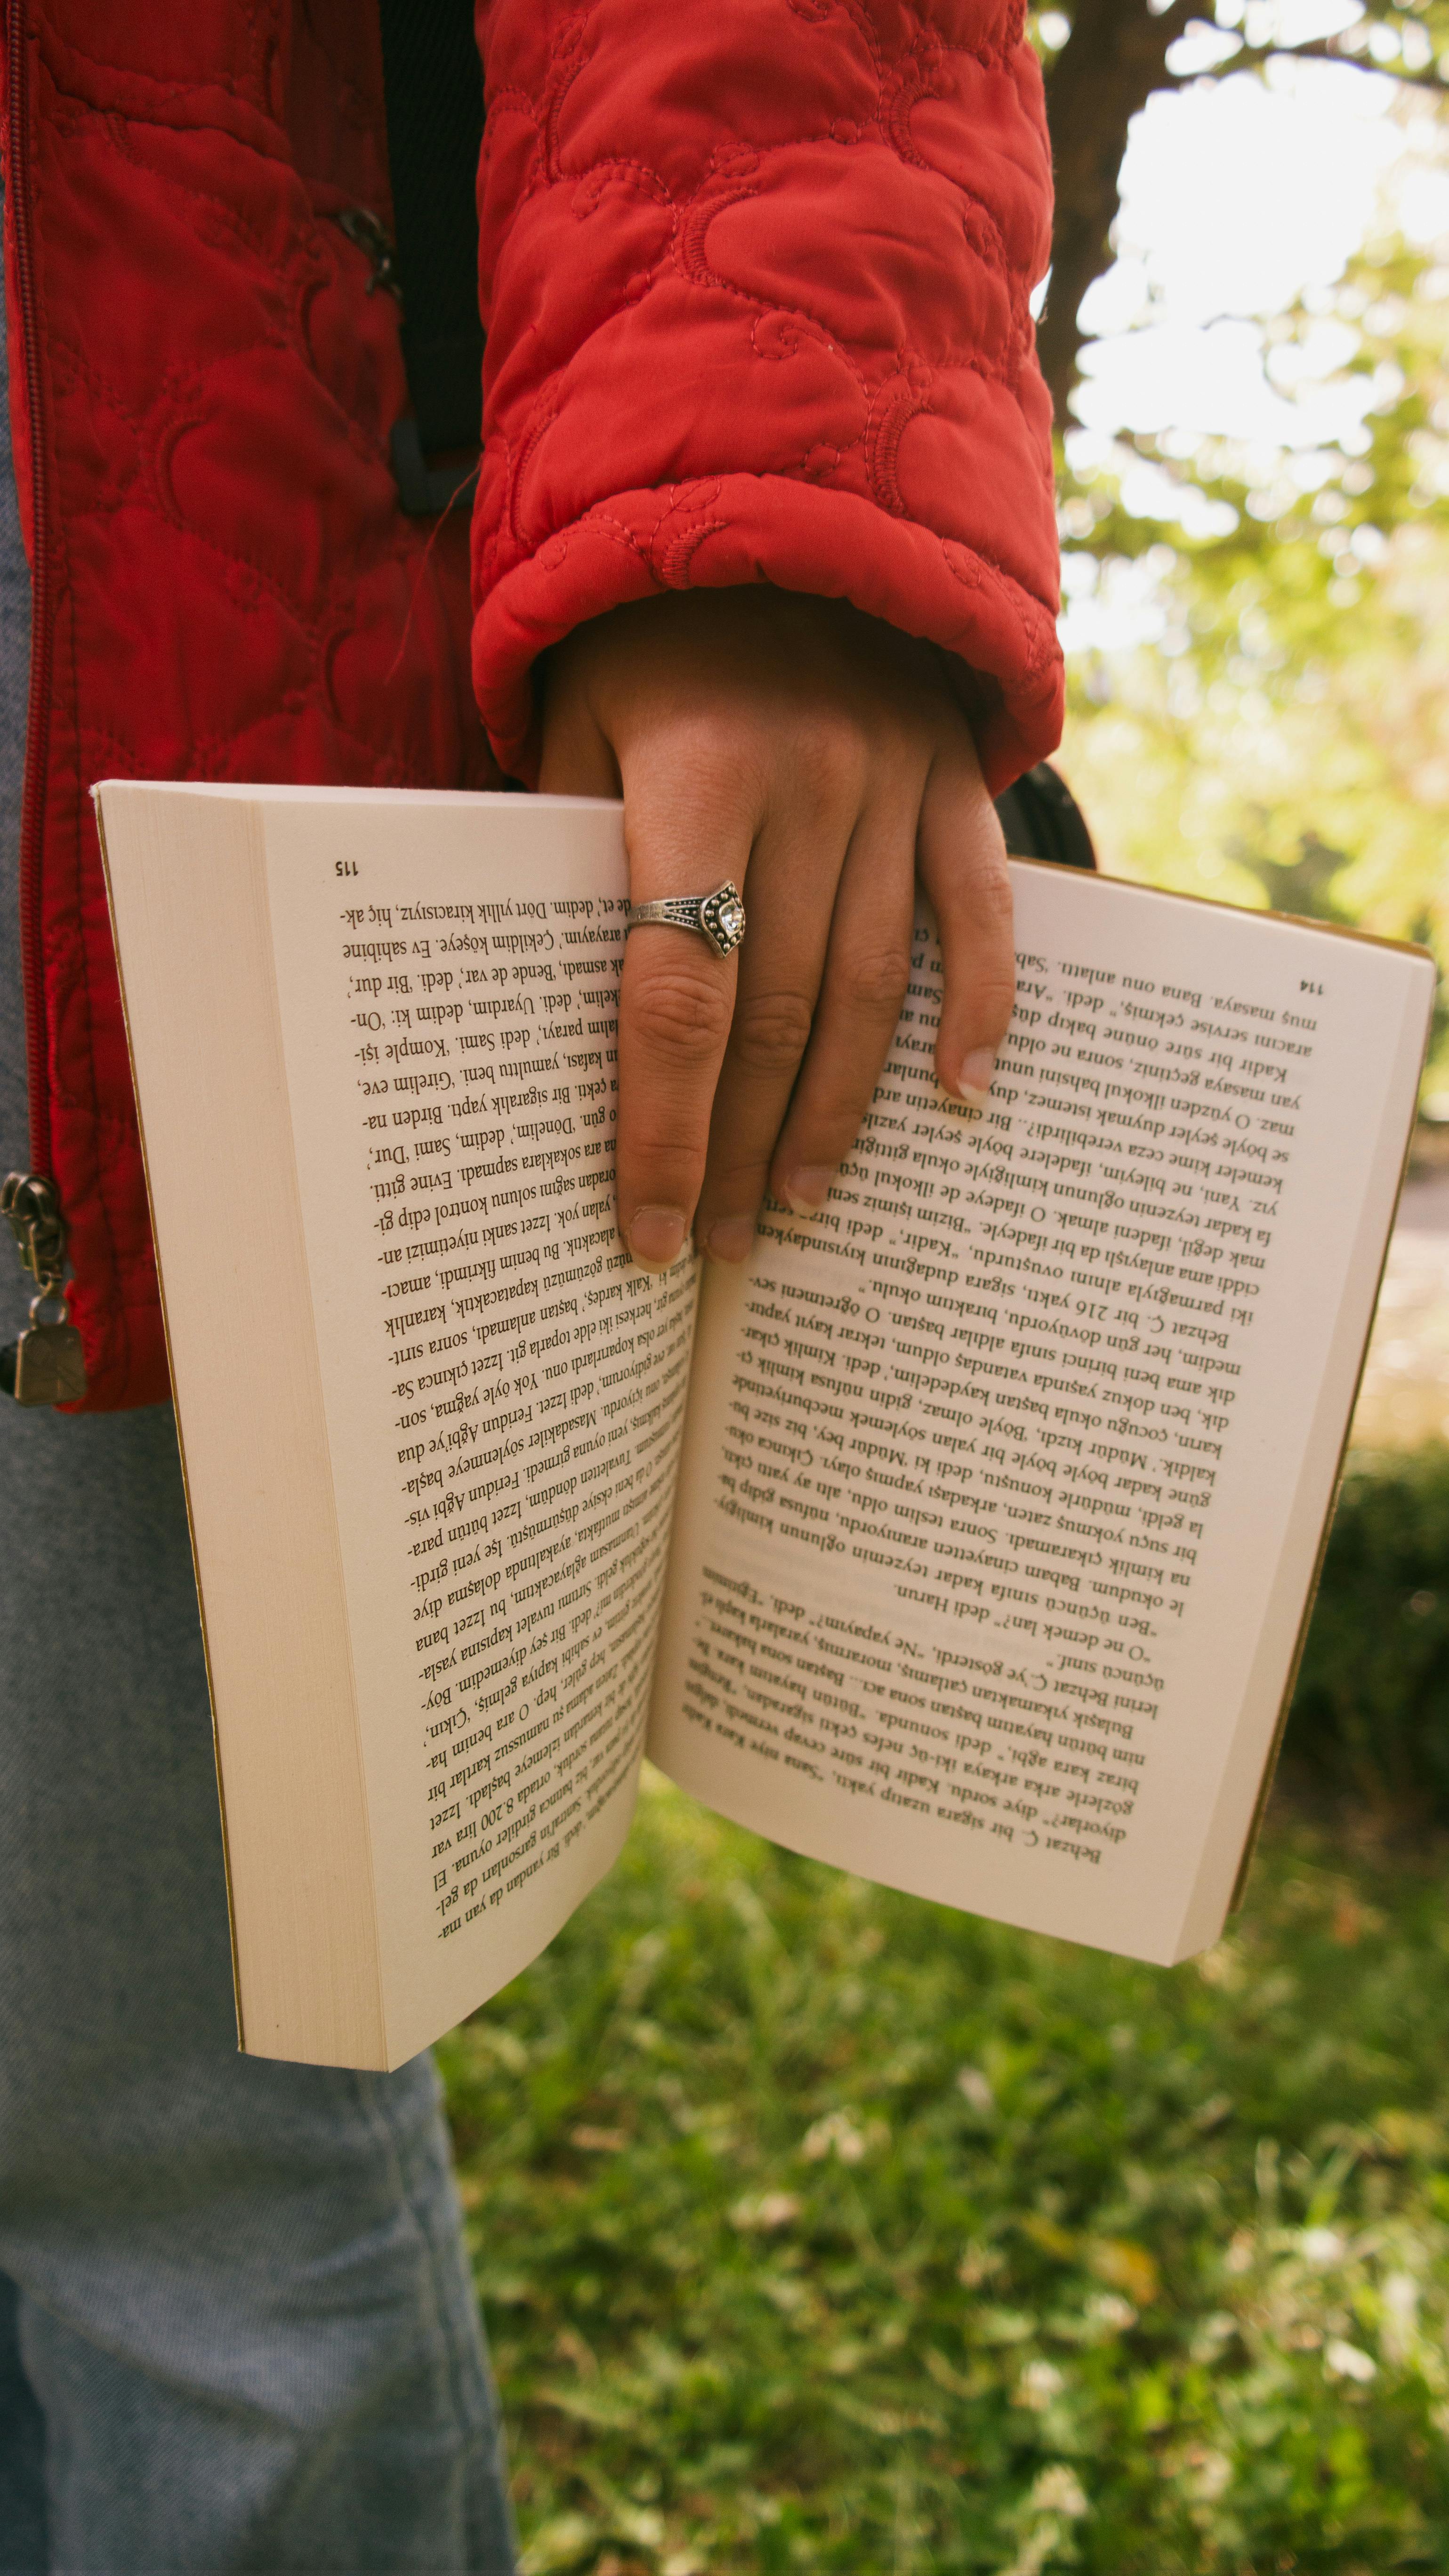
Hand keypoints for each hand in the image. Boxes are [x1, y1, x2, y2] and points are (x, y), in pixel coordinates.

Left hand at [538, 589, 1013, 1271]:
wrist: (770, 494)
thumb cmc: (636, 636)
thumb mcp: (573, 731)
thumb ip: (578, 865)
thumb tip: (572, 1036)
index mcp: (698, 772)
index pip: (676, 995)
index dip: (661, 1130)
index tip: (646, 1230)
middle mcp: (811, 781)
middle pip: (774, 1015)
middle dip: (735, 1148)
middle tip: (711, 1242)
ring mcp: (895, 780)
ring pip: (870, 990)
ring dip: (832, 1114)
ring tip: (793, 1206)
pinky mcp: (953, 778)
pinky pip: (978, 913)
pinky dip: (973, 1010)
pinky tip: (954, 1100)